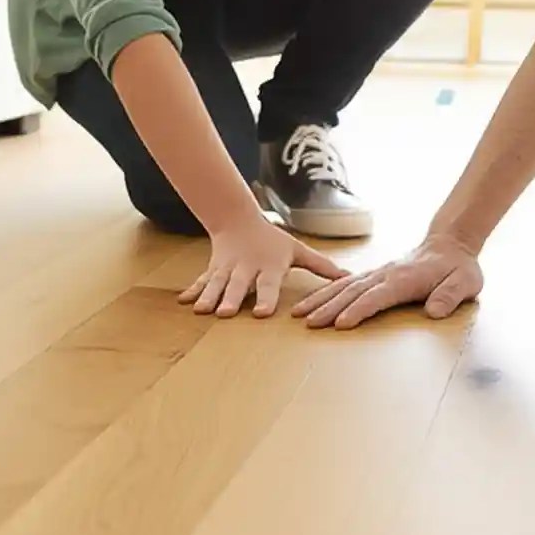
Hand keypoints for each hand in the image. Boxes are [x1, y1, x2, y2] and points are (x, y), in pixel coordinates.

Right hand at [179, 216, 347, 317]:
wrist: (238, 220)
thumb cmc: (272, 240)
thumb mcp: (298, 250)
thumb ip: (322, 267)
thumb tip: (350, 277)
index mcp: (268, 266)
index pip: (268, 284)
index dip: (265, 298)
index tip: (262, 314)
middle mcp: (246, 268)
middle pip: (238, 285)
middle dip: (231, 298)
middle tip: (226, 314)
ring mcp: (226, 269)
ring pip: (216, 284)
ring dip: (209, 297)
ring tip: (202, 311)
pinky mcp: (212, 270)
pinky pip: (202, 281)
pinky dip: (193, 291)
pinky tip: (184, 303)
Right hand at [292, 234, 482, 329]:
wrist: (450, 245)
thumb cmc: (458, 268)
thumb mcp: (465, 283)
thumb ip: (450, 296)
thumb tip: (435, 311)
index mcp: (405, 279)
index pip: (378, 296)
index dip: (360, 310)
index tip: (340, 323)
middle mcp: (386, 274)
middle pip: (353, 291)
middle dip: (329, 307)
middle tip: (308, 323)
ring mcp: (378, 272)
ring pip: (344, 286)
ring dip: (321, 299)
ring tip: (299, 313)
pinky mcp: (374, 274)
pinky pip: (346, 282)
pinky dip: (327, 291)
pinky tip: (313, 300)